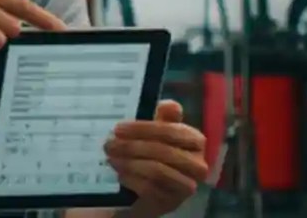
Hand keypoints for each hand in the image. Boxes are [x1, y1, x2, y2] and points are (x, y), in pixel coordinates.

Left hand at [105, 101, 207, 217]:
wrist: (153, 189)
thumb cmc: (156, 153)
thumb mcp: (158, 132)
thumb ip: (164, 118)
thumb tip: (169, 105)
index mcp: (195, 141)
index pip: (170, 131)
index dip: (142, 129)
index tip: (118, 129)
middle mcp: (197, 165)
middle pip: (163, 151)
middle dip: (132, 147)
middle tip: (109, 144)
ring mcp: (187, 186)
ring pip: (157, 171)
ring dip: (130, 163)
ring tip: (111, 158)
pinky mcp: (173, 202)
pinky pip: (150, 189)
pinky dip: (132, 179)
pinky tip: (120, 174)